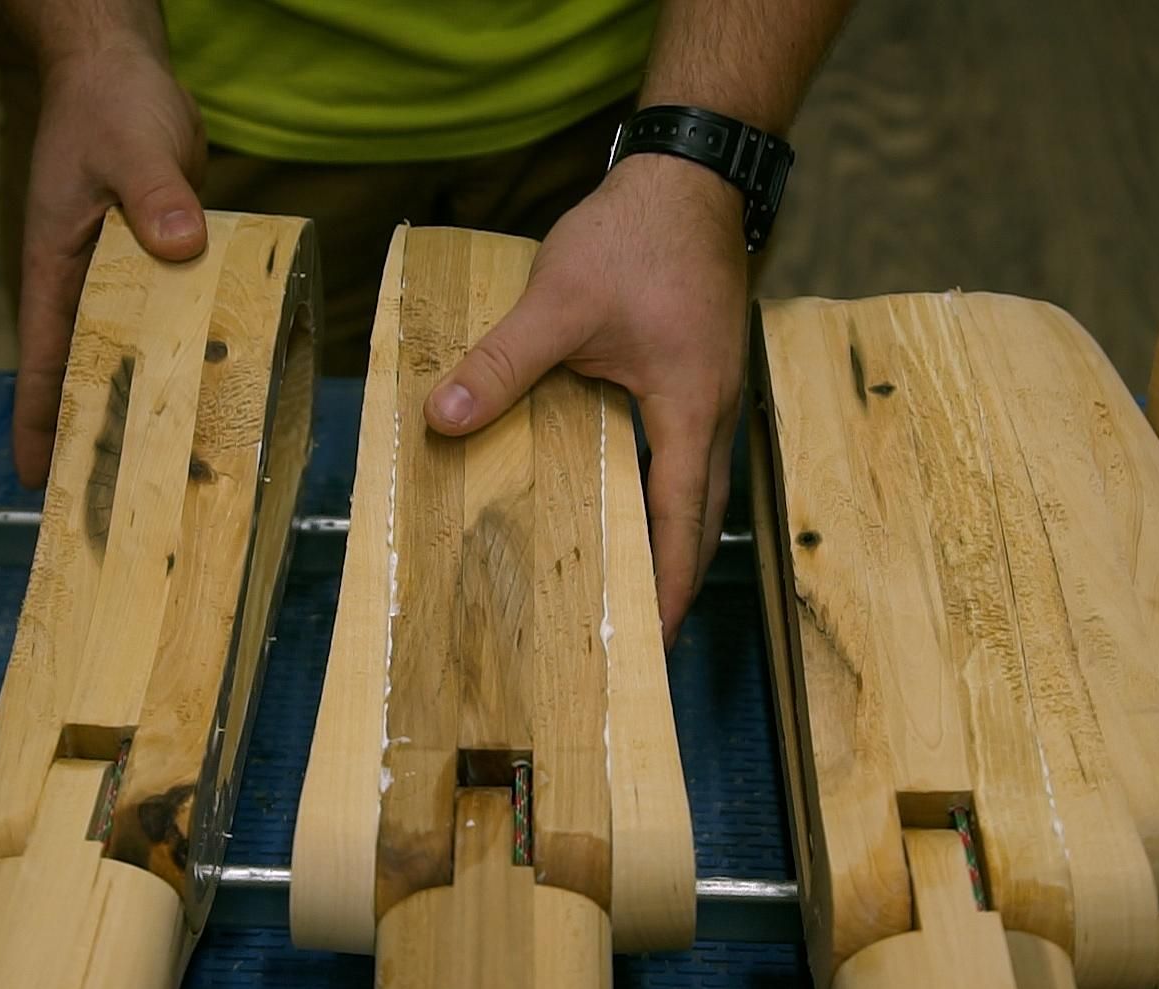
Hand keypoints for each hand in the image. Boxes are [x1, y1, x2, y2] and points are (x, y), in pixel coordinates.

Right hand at [12, 44, 208, 486]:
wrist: (123, 73)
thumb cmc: (110, 107)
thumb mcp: (132, 149)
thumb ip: (156, 197)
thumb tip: (180, 245)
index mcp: (58, 268)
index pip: (46, 359)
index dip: (42, 424)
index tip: (38, 483)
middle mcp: (86, 284)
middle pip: (89, 375)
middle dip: (96, 437)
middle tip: (113, 508)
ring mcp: (124, 279)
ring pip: (135, 355)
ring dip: (149, 406)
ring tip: (174, 475)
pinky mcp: (161, 267)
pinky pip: (173, 324)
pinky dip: (188, 359)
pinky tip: (218, 396)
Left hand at [423, 154, 747, 646]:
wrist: (689, 176)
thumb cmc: (637, 237)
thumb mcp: (560, 303)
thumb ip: (503, 362)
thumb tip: (443, 416)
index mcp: (691, 409)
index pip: (682, 520)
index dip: (669, 584)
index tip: (655, 641)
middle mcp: (715, 410)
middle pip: (700, 515)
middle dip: (674, 577)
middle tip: (642, 635)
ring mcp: (712, 391)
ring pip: (696, 483)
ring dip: (669, 534)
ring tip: (630, 581)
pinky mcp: (697, 371)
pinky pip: (684, 449)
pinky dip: (660, 488)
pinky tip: (620, 492)